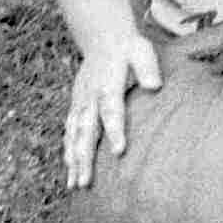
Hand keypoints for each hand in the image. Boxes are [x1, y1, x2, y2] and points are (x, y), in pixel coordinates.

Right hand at [63, 35, 160, 188]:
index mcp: (108, 86)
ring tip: (74, 185)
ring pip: (73, 136)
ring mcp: (80, 104)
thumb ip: (147, 69)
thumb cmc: (128, 47)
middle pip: (86, 132)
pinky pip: (69, 131)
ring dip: (73, 161)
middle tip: (85, 183)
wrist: (102, 37)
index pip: (112, 112)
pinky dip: (68, 150)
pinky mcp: (76, 106)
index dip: (116, 131)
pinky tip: (69, 169)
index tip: (119, 151)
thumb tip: (155, 86)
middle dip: (84, 159)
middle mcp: (90, 99)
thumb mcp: (142, 51)